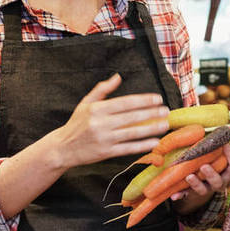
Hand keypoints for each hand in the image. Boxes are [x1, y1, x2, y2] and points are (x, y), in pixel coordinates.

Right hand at [50, 74, 168, 168]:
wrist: (62, 148)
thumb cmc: (76, 124)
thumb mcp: (86, 103)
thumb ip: (102, 90)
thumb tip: (118, 77)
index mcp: (97, 109)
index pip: (125, 103)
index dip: (143, 100)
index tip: (157, 99)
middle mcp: (101, 123)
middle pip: (132, 117)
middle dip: (152, 113)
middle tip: (167, 111)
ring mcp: (104, 139)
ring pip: (133, 133)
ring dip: (151, 129)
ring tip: (165, 124)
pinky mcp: (106, 153)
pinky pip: (128, 148)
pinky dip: (143, 145)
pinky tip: (154, 142)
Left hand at [171, 144, 229, 214]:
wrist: (198, 178)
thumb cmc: (208, 157)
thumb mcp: (212, 150)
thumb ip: (212, 139)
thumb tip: (203, 123)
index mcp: (226, 170)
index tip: (226, 147)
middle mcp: (218, 181)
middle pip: (218, 181)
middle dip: (211, 174)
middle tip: (204, 166)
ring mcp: (206, 188)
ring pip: (203, 189)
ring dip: (196, 184)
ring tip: (189, 176)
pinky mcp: (192, 193)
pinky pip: (186, 195)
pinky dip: (180, 195)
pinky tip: (174, 195)